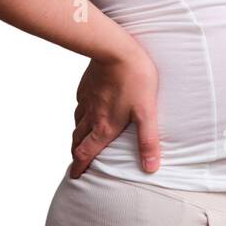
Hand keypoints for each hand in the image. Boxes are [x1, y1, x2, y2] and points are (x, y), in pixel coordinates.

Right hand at [68, 44, 159, 178]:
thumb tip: (150, 168)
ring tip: (81, 141)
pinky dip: (80, 114)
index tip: (74, 177)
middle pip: (77, 141)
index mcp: (104, 126)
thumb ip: (148, 141)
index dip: (79, 167)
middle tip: (77, 163)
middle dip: (76, 154)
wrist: (115, 48)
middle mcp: (91, 116)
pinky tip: (87, 110)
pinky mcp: (86, 85)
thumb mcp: (147, 112)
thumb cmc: (135, 79)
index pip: (86, 153)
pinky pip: (80, 104)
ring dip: (77, 136)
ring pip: (77, 123)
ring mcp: (87, 100)